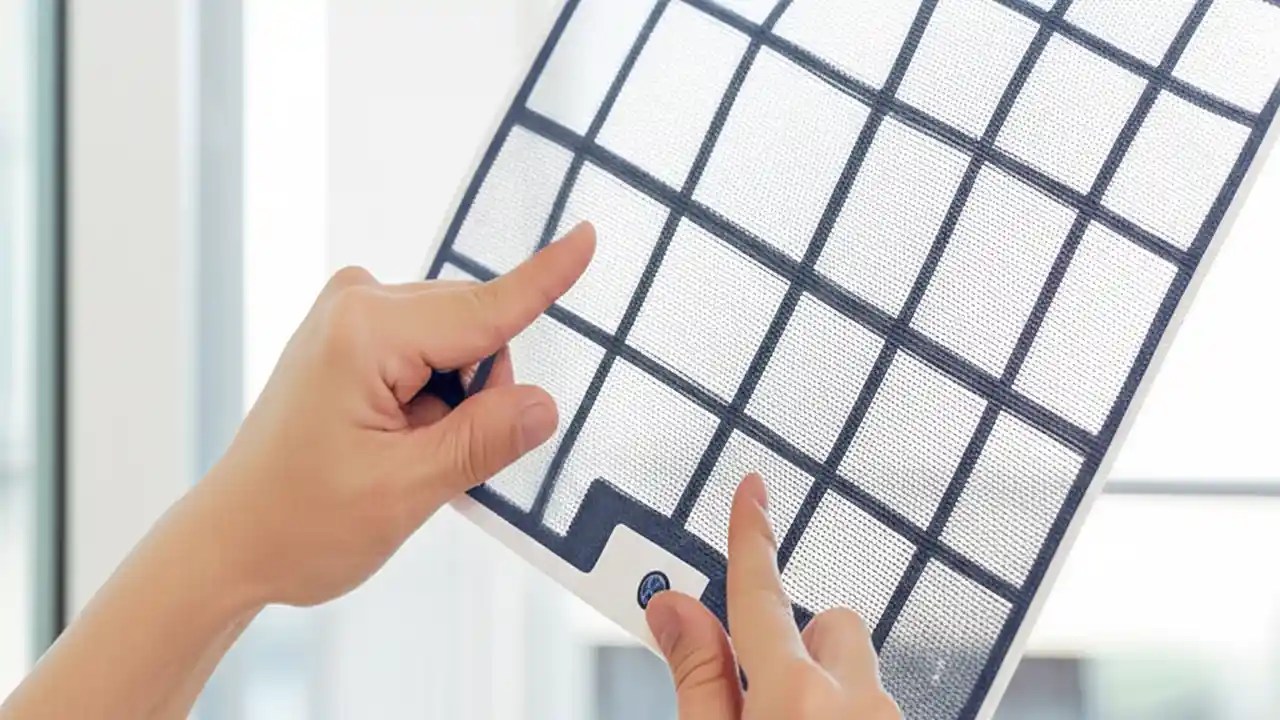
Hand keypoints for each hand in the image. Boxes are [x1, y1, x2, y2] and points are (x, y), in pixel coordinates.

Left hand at [198, 223, 595, 607]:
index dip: (545, 281)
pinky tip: (402, 438)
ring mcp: (349, 316)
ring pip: (458, 340)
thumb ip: (483, 442)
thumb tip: (544, 404)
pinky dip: (437, 394)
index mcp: (366, 333)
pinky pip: (430, 348)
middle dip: (482, 392)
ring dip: (457, 399)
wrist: (231, 544)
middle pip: (475, 327)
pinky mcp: (350, 336)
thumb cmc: (300, 523)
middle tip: (435, 459)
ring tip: (406, 454)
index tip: (590, 237)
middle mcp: (356, 305)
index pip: (484, 309)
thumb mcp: (405, 491)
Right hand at [645, 474, 900, 718]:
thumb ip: (698, 678)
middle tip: (764, 690)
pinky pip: (874, 708)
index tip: (752, 491)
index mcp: (795, 695)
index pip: (760, 596)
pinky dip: (847, 717)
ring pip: (859, 675)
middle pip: (833, 628)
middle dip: (801, 643)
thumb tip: (675, 610)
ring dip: (827, 694)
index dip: (750, 538)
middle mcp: (857, 702)